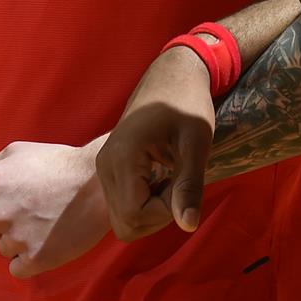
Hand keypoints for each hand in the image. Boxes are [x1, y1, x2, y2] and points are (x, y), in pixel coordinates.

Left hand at [0, 138, 111, 276]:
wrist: (99, 182)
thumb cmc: (56, 163)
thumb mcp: (15, 153)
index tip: (16, 195)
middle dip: (6, 220)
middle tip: (35, 206)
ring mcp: (14, 238)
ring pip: (3, 249)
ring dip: (20, 240)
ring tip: (46, 220)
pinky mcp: (35, 259)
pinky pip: (18, 268)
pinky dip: (31, 259)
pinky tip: (49, 239)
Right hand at [96, 45, 213, 240]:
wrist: (172, 74)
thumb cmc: (188, 102)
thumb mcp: (196, 143)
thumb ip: (189, 186)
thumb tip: (188, 226)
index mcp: (122, 157)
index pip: (136, 214)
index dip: (166, 211)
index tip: (185, 182)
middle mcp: (104, 166)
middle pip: (126, 224)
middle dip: (158, 216)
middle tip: (179, 184)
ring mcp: (104, 168)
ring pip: (123, 219)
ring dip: (153, 211)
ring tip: (172, 180)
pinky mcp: (109, 169)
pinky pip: (123, 205)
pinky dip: (146, 203)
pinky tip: (163, 179)